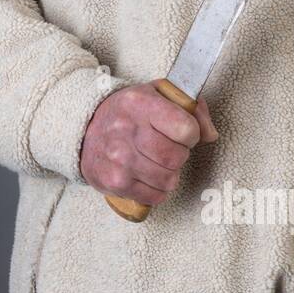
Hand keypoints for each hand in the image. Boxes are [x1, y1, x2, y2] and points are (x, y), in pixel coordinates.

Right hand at [80, 80, 217, 206]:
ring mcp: (119, 159)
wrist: (83, 130)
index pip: (186, 128)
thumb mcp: (158, 95)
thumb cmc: (128, 113)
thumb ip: (192, 108)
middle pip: (177, 157)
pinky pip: (155, 196)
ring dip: (170, 174)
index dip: (191, 134)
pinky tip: (148, 177)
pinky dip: (157, 190)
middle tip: (168, 149)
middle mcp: (127, 130)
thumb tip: (210, 135)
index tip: (182, 133)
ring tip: (157, 163)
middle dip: (180, 155)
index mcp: (140, 104)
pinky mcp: (115, 182)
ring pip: (169, 179)